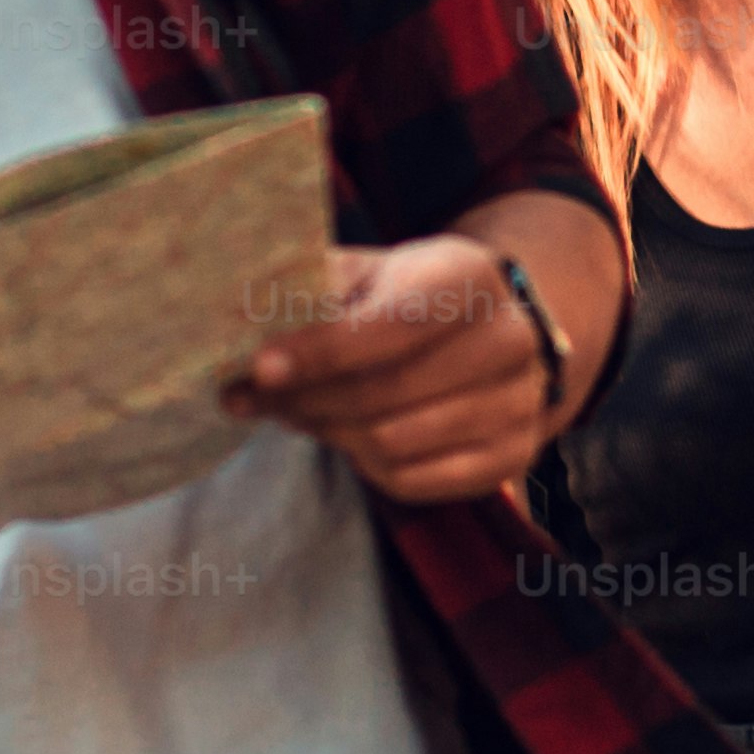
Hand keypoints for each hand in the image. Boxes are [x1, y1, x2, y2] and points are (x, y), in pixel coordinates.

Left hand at [233, 232, 553, 499]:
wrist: (497, 331)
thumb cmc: (414, 297)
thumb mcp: (372, 272)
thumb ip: (310, 291)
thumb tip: (233, 326)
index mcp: (472, 277)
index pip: (394, 324)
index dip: (323, 351)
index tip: (260, 368)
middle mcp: (511, 340)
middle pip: (384, 393)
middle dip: (309, 399)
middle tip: (260, 397)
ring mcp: (519, 404)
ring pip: (392, 442)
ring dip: (331, 432)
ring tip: (306, 411)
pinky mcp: (512, 458)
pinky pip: (412, 481)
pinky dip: (367, 465)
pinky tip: (353, 436)